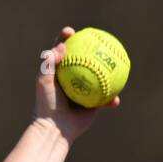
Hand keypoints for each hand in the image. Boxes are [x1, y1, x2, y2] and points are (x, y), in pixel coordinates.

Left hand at [33, 26, 120, 143]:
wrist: (53, 129)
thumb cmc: (46, 105)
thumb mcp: (44, 83)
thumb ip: (49, 64)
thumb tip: (61, 46)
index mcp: (58, 74)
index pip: (60, 53)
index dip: (65, 40)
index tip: (70, 32)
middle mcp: (71, 81)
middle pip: (84, 61)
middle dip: (92, 50)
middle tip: (99, 40)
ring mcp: (83, 92)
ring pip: (99, 79)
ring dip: (109, 72)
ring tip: (118, 64)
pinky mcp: (92, 105)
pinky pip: (106, 99)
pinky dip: (112, 98)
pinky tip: (117, 98)